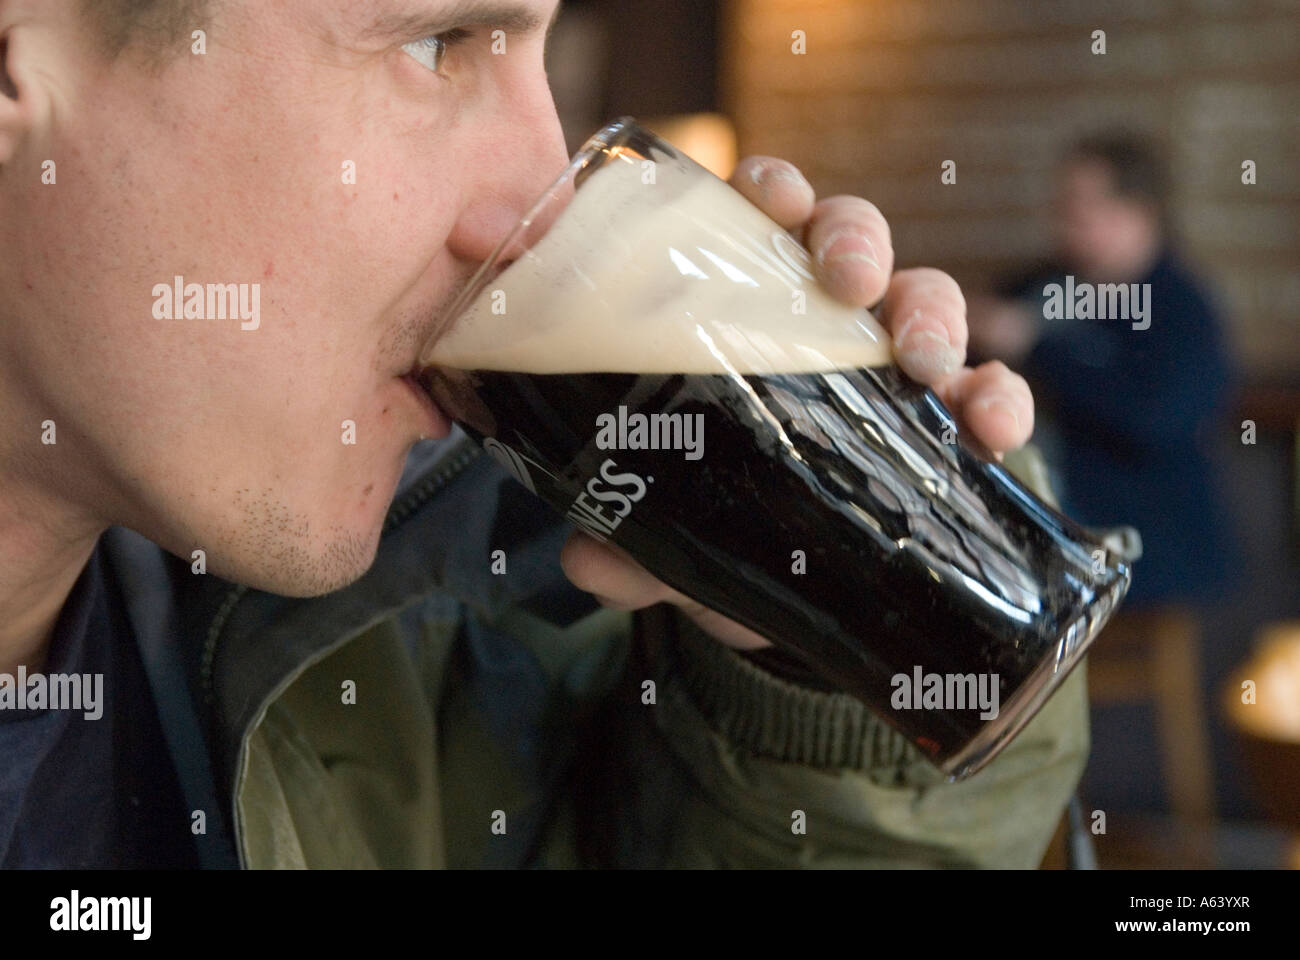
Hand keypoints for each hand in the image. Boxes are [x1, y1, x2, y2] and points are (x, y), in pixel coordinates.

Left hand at [560, 156, 1035, 650]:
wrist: (789, 596)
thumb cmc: (722, 524)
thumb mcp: (672, 538)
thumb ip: (630, 547)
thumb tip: (590, 560)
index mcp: (746, 312)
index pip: (759, 221)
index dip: (770, 192)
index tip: (770, 201)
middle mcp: (824, 322)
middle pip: (851, 241)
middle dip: (857, 241)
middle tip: (850, 282)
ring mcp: (891, 367)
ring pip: (928, 299)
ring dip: (934, 315)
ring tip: (925, 361)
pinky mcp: (948, 422)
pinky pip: (988, 391)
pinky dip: (998, 400)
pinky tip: (994, 431)